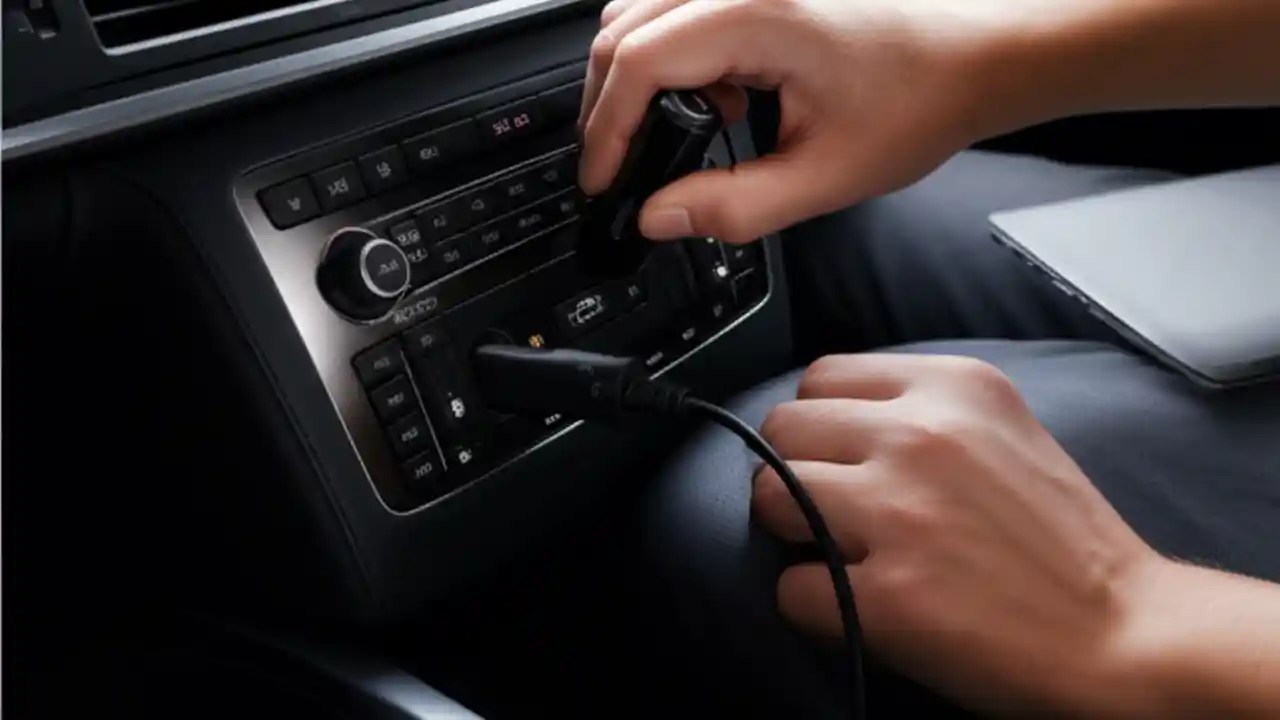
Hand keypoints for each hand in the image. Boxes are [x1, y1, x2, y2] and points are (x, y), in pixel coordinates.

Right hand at [577, 0, 1008, 243]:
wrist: (973, 57)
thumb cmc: (920, 99)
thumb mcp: (824, 176)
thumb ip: (733, 207)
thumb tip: (658, 218)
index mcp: (760, 15)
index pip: (638, 62)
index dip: (607, 130)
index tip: (603, 180)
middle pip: (620, 30)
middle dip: (607, 107)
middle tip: (618, 168)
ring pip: (637, 12)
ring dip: (633, 77)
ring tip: (674, 134)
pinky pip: (673, 8)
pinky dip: (666, 55)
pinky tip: (713, 97)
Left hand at [753, 353, 1166, 717]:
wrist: (1127, 633)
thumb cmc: (1062, 537)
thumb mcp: (1004, 428)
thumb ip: (922, 408)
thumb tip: (830, 418)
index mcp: (953, 386)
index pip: (820, 377)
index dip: (820, 426)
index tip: (841, 460)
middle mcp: (920, 437)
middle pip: (781, 429)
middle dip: (795, 471)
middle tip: (833, 512)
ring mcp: (900, 514)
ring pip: (768, 497)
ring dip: (792, 533)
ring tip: (842, 554)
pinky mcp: (887, 595)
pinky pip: (788, 589)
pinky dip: (811, 605)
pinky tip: (856, 606)